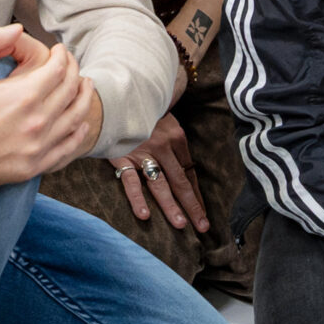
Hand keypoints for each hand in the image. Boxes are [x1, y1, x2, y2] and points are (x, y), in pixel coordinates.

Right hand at [0, 24, 102, 194]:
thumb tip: (16, 29)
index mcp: (22, 97)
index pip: (59, 69)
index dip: (62, 55)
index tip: (59, 50)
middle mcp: (35, 124)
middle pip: (71, 91)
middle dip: (74, 72)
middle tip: (70, 64)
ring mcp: (35, 150)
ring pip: (75, 120)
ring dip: (84, 99)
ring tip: (85, 86)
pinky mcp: (29, 169)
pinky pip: (66, 150)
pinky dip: (77, 133)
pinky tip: (79, 123)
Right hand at [105, 110, 206, 231]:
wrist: (120, 97)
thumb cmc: (146, 113)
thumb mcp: (167, 123)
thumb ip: (175, 146)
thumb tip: (186, 173)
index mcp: (177, 138)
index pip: (190, 172)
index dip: (197, 194)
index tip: (203, 212)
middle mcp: (163, 147)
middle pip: (180, 181)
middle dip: (192, 205)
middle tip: (202, 227)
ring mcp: (143, 154)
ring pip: (160, 184)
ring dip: (170, 206)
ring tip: (180, 224)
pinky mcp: (123, 158)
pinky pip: (131, 181)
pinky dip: (137, 199)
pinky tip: (145, 215)